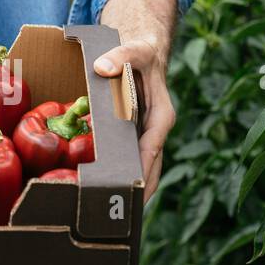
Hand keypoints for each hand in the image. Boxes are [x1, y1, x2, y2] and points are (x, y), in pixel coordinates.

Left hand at [94, 39, 174, 198]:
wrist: (145, 54)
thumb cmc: (142, 54)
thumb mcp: (134, 50)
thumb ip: (120, 56)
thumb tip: (102, 68)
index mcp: (162, 115)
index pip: (152, 146)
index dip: (142, 167)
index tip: (134, 187)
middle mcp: (156, 130)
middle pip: (152, 167)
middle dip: (141, 191)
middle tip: (123, 213)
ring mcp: (147, 137)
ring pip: (144, 170)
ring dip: (134, 190)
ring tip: (117, 214)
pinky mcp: (135, 138)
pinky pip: (131, 161)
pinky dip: (124, 177)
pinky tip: (110, 194)